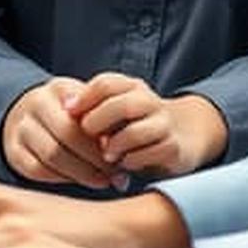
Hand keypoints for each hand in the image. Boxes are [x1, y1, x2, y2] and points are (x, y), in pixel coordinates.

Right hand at [1, 78, 120, 189]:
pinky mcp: (13, 151)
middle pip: (66, 138)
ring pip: (51, 158)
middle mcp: (35, 105)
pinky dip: (60, 179)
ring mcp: (21, 128)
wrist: (28, 112)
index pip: (82, 117)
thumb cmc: (70, 112)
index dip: (103, 141)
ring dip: (80, 174)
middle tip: (115, 176)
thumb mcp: (86, 104)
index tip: (122, 156)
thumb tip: (122, 150)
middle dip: (94, 161)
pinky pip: (37, 171)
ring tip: (103, 181)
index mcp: (59, 89)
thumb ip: (103, 120)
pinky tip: (78, 180)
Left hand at [69, 76, 228, 177]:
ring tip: (106, 154)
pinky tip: (125, 163)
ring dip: (115, 145)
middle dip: (99, 121)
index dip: (85, 97)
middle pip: (122, 104)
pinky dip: (132, 161)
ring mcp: (164, 124)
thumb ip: (93, 106)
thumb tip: (66, 106)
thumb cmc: (137, 124)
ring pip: (135, 131)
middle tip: (88, 134)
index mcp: (133, 87)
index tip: (68, 112)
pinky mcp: (174, 147)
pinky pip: (149, 154)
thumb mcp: (116, 109)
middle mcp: (151, 101)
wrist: (182, 137)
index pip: (107, 83)